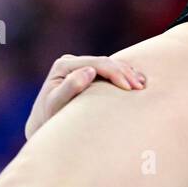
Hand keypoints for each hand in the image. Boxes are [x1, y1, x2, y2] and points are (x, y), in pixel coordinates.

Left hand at [24, 54, 145, 139]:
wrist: (44, 124)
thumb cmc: (49, 118)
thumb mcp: (56, 105)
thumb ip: (69, 87)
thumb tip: (89, 72)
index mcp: (64, 65)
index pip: (96, 64)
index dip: (115, 73)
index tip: (130, 88)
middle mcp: (72, 62)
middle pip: (105, 62)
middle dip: (125, 73)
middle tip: (141, 87)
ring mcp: (80, 67)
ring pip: (110, 65)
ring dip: (128, 73)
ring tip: (143, 84)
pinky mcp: (88, 74)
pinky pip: (110, 72)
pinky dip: (124, 75)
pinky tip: (139, 80)